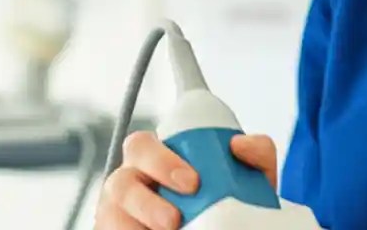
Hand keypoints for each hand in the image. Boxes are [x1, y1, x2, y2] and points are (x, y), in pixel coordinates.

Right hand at [94, 131, 278, 229]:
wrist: (229, 225)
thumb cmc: (229, 201)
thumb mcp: (248, 178)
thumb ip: (255, 153)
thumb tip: (239, 145)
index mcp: (155, 159)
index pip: (142, 146)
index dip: (160, 160)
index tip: (192, 182)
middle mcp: (132, 182)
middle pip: (121, 181)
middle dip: (145, 200)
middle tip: (175, 218)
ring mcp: (119, 212)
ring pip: (111, 213)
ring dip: (136, 223)